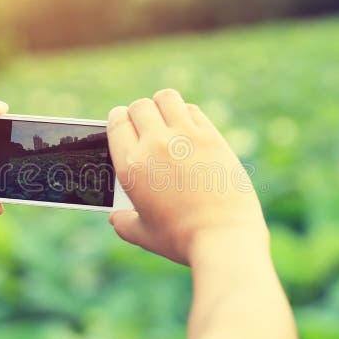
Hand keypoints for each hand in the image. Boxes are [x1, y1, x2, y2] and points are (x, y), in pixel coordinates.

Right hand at [107, 89, 267, 264]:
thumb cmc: (182, 240)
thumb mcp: (145, 236)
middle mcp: (155, 145)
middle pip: (140, 106)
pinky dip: (186, 114)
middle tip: (146, 126)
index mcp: (131, 167)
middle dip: (139, 113)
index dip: (119, 120)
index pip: (117, 122)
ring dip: (162, 106)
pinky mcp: (212, 137)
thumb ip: (125, 224)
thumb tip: (115, 219)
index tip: (124, 124)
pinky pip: (193, 110)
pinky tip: (189, 130)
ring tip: (167, 120)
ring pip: (166, 98)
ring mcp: (185, 137)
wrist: (223, 238)